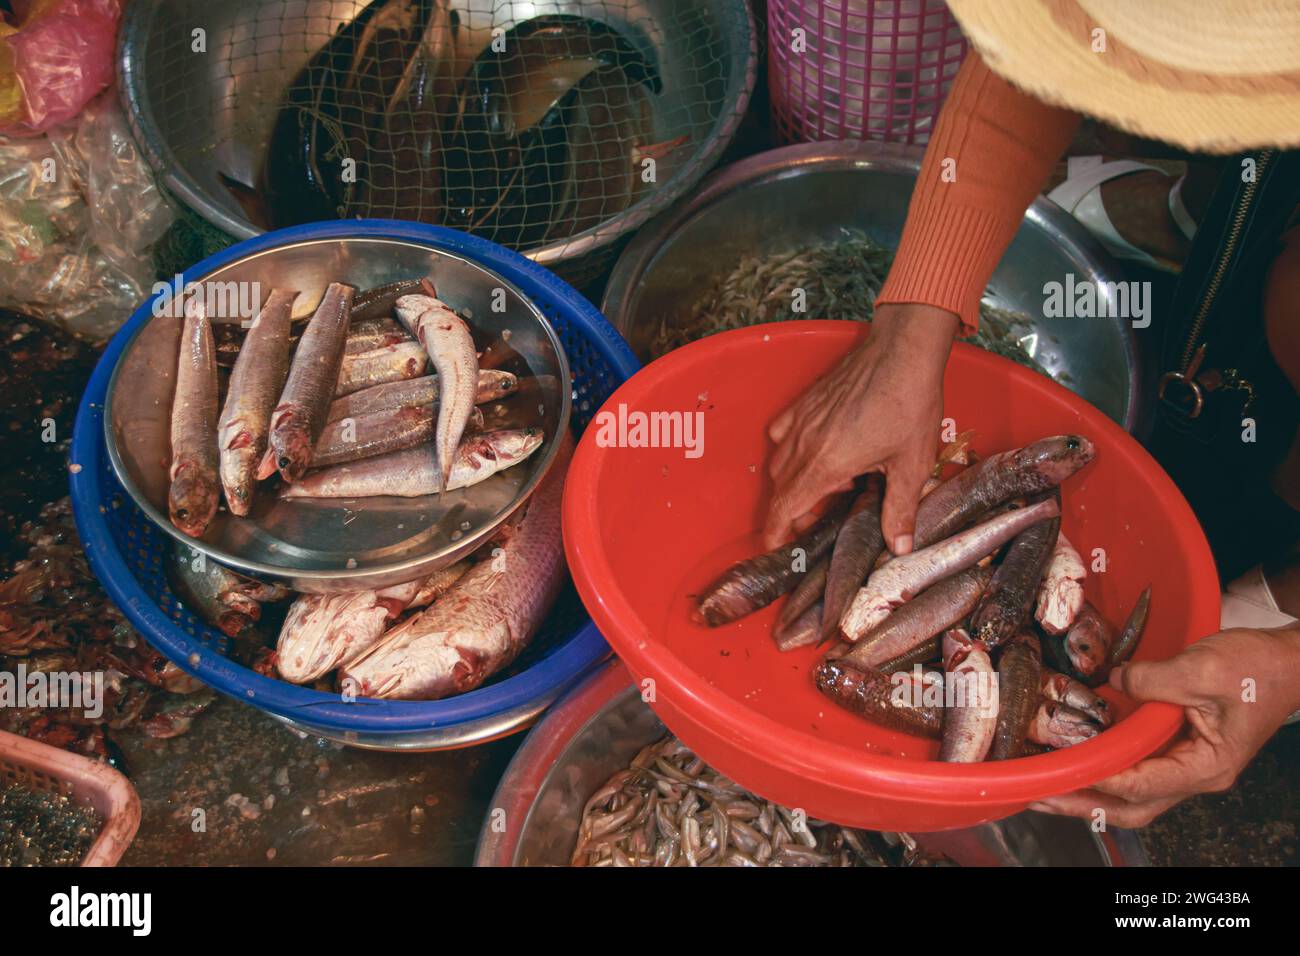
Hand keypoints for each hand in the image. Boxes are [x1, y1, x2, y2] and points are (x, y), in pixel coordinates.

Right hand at [763, 304, 958, 550]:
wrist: (903, 351)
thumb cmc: (910, 403)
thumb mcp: (912, 463)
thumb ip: (900, 508)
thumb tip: (899, 545)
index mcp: (827, 464)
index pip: (786, 507)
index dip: (776, 532)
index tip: (776, 547)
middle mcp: (805, 443)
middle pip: (781, 488)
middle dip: (793, 510)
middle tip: (821, 518)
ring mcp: (802, 419)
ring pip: (780, 461)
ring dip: (794, 481)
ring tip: (828, 484)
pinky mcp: (806, 401)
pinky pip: (782, 431)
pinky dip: (789, 448)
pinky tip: (813, 449)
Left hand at [1031, 626, 1299, 826]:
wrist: (1287, 662)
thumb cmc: (1258, 670)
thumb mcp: (1203, 668)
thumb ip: (1154, 679)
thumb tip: (1114, 682)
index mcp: (1205, 766)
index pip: (1142, 785)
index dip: (1098, 780)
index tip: (1061, 775)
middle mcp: (1194, 774)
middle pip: (1131, 806)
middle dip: (1083, 804)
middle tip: (1039, 796)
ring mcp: (1185, 764)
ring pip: (1131, 793)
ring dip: (1089, 791)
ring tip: (1046, 785)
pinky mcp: (1177, 747)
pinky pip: (1136, 767)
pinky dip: (1104, 768)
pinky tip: (1076, 758)